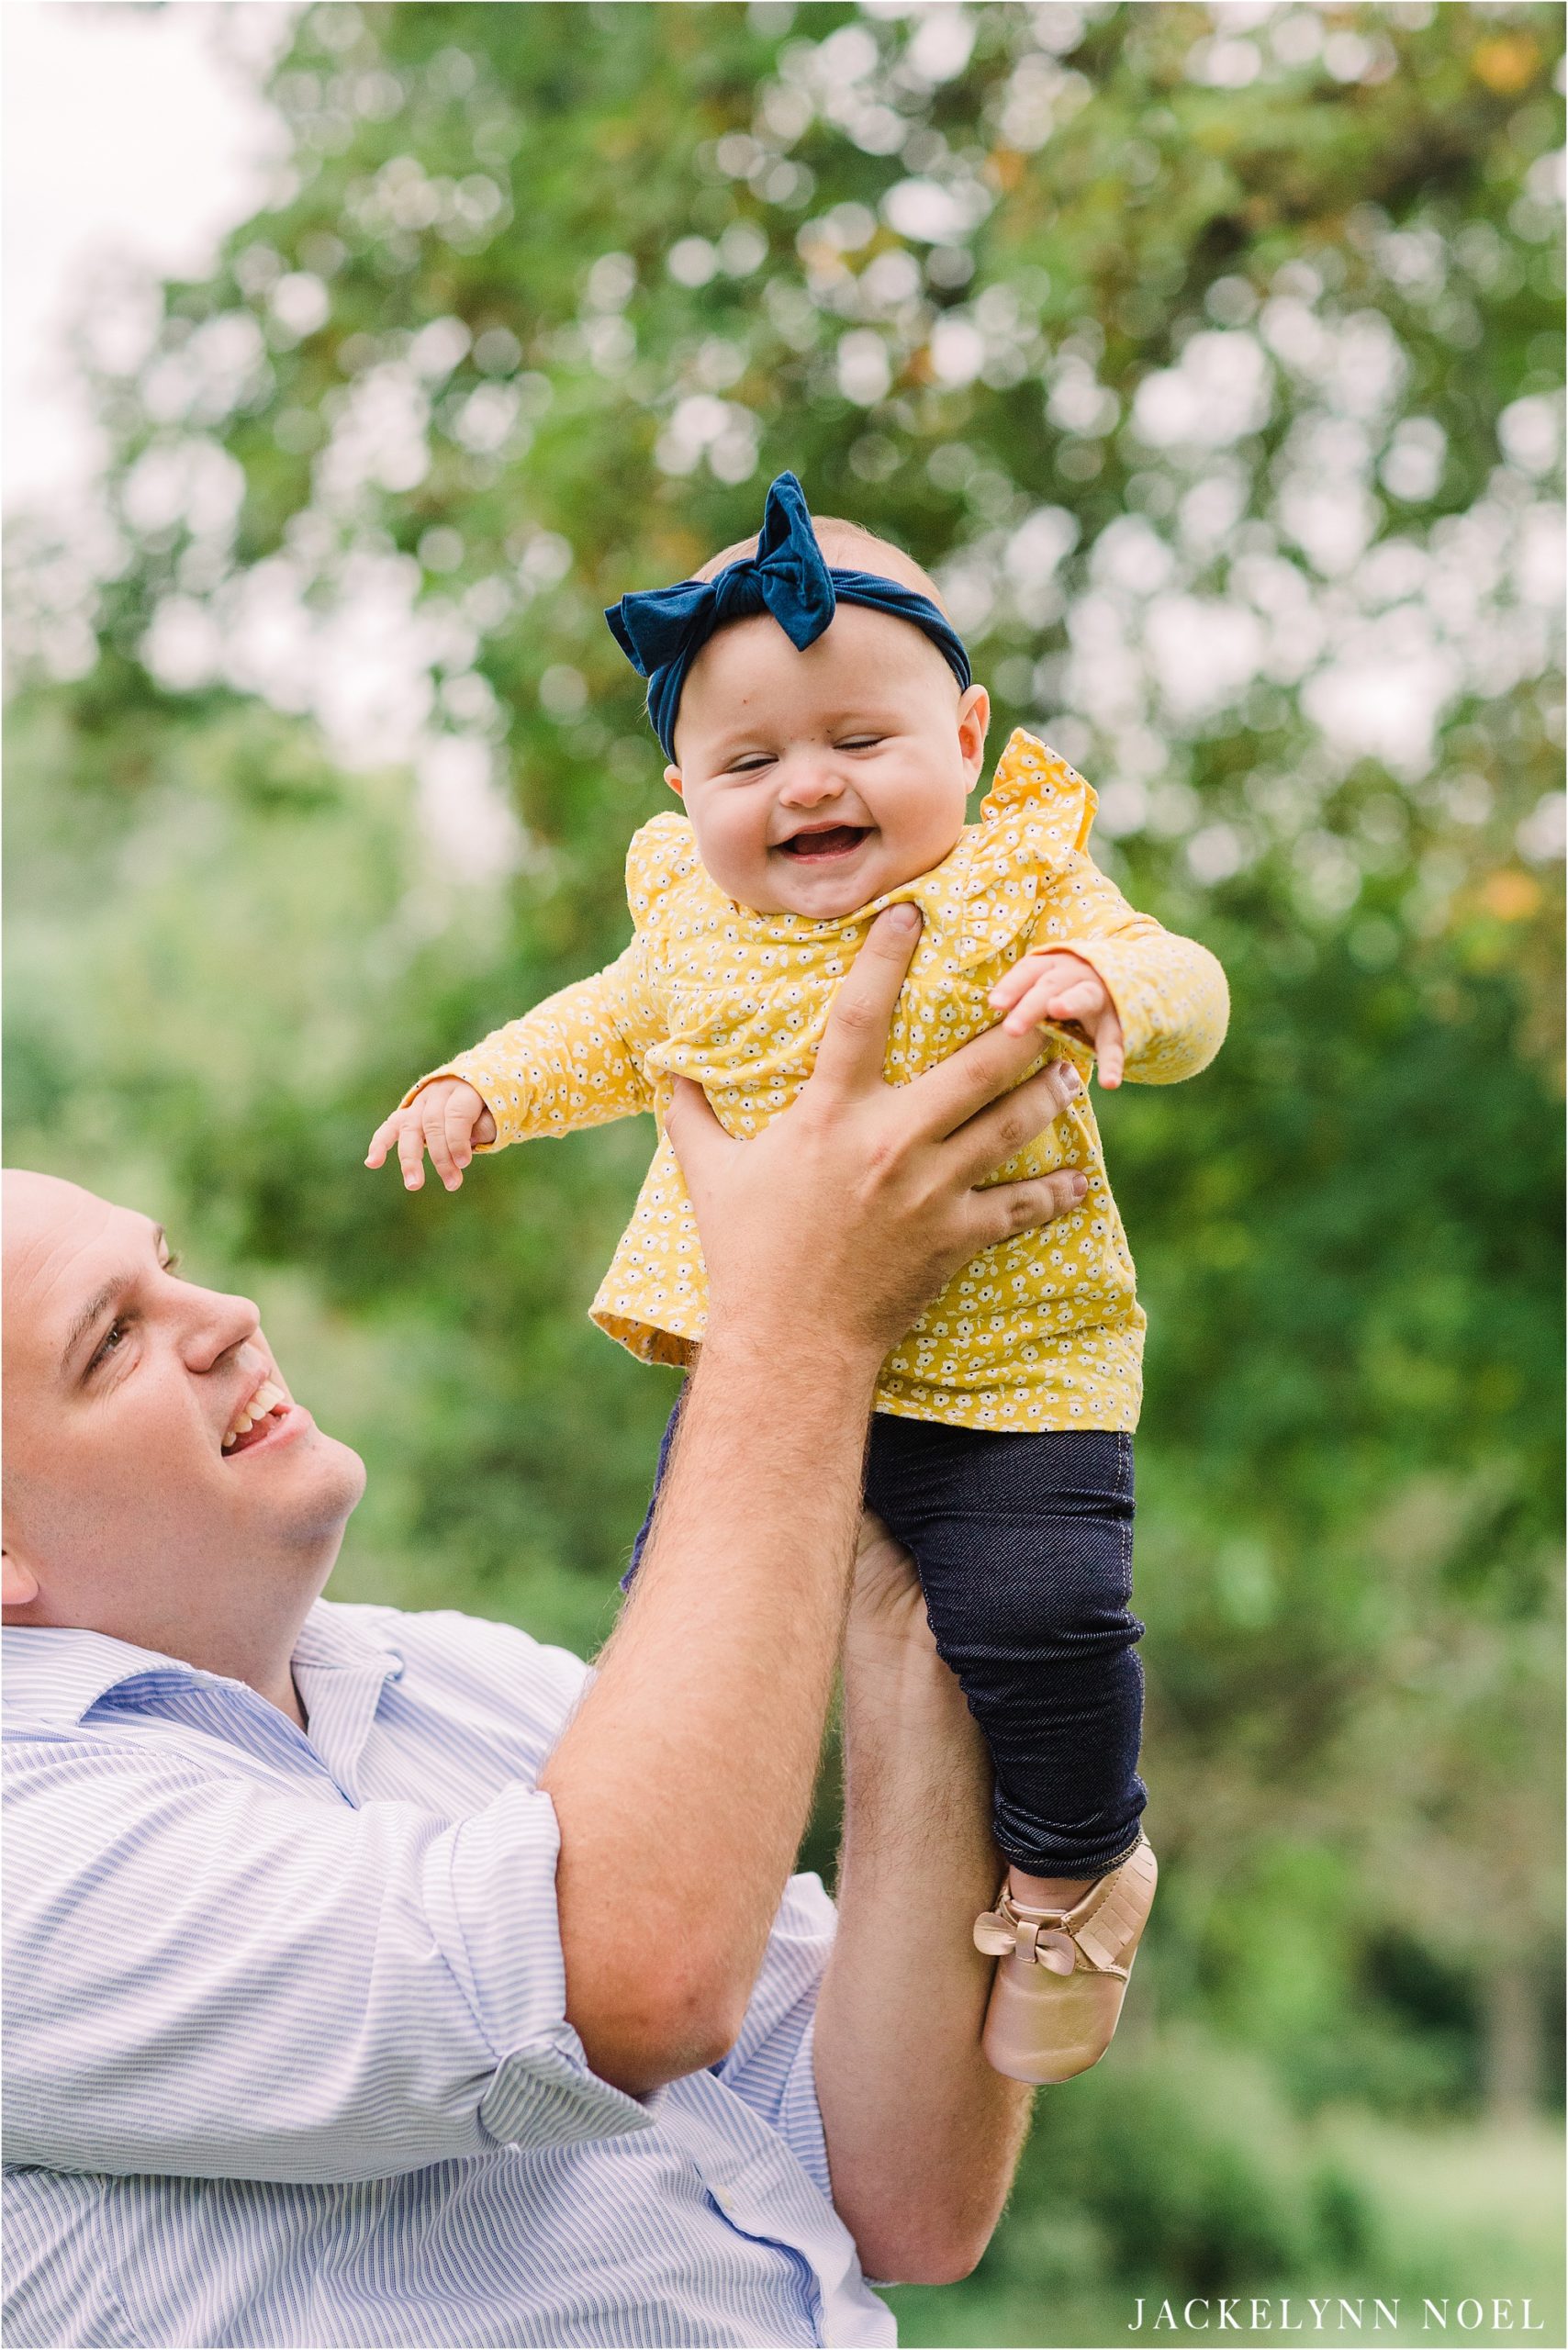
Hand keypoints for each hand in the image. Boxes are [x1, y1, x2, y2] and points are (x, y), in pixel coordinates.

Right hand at [364, 1079, 496, 1191]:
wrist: (471, 1084)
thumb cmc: (487, 1106)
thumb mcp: (496, 1112)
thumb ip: (486, 1125)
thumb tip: (467, 1142)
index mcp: (462, 1090)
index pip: (455, 1115)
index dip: (457, 1140)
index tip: (463, 1163)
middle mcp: (437, 1093)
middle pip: (433, 1124)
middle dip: (441, 1157)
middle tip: (452, 1184)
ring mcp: (419, 1103)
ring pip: (409, 1129)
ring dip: (410, 1159)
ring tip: (413, 1184)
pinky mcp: (406, 1114)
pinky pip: (389, 1128)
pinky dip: (379, 1144)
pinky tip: (371, 1163)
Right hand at [664, 904, 1087, 1371]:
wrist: (790, 1341)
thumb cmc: (746, 1255)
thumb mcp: (708, 1175)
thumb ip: (690, 1113)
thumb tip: (664, 1066)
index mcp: (828, 1116)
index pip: (860, 1015)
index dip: (887, 957)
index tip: (912, 913)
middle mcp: (888, 1142)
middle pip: (974, 1065)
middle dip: (1016, 1028)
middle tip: (1041, 1003)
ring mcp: (930, 1191)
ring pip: (1010, 1124)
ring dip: (1045, 1093)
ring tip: (1068, 1073)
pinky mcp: (956, 1237)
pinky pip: (1021, 1207)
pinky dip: (1055, 1192)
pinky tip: (1080, 1178)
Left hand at [987, 950, 1123, 1087]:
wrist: (1121, 978)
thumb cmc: (1066, 987)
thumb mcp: (1044, 986)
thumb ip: (1020, 997)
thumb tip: (983, 1018)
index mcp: (1052, 967)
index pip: (1029, 972)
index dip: (1012, 986)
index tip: (995, 1004)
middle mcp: (1075, 976)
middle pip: (1050, 986)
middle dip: (1031, 1006)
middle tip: (1011, 1029)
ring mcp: (1098, 996)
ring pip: (1083, 998)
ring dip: (1071, 1003)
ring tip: (1058, 1009)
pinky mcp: (1116, 1023)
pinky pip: (1113, 1043)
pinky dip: (1113, 1062)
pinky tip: (1110, 1083)